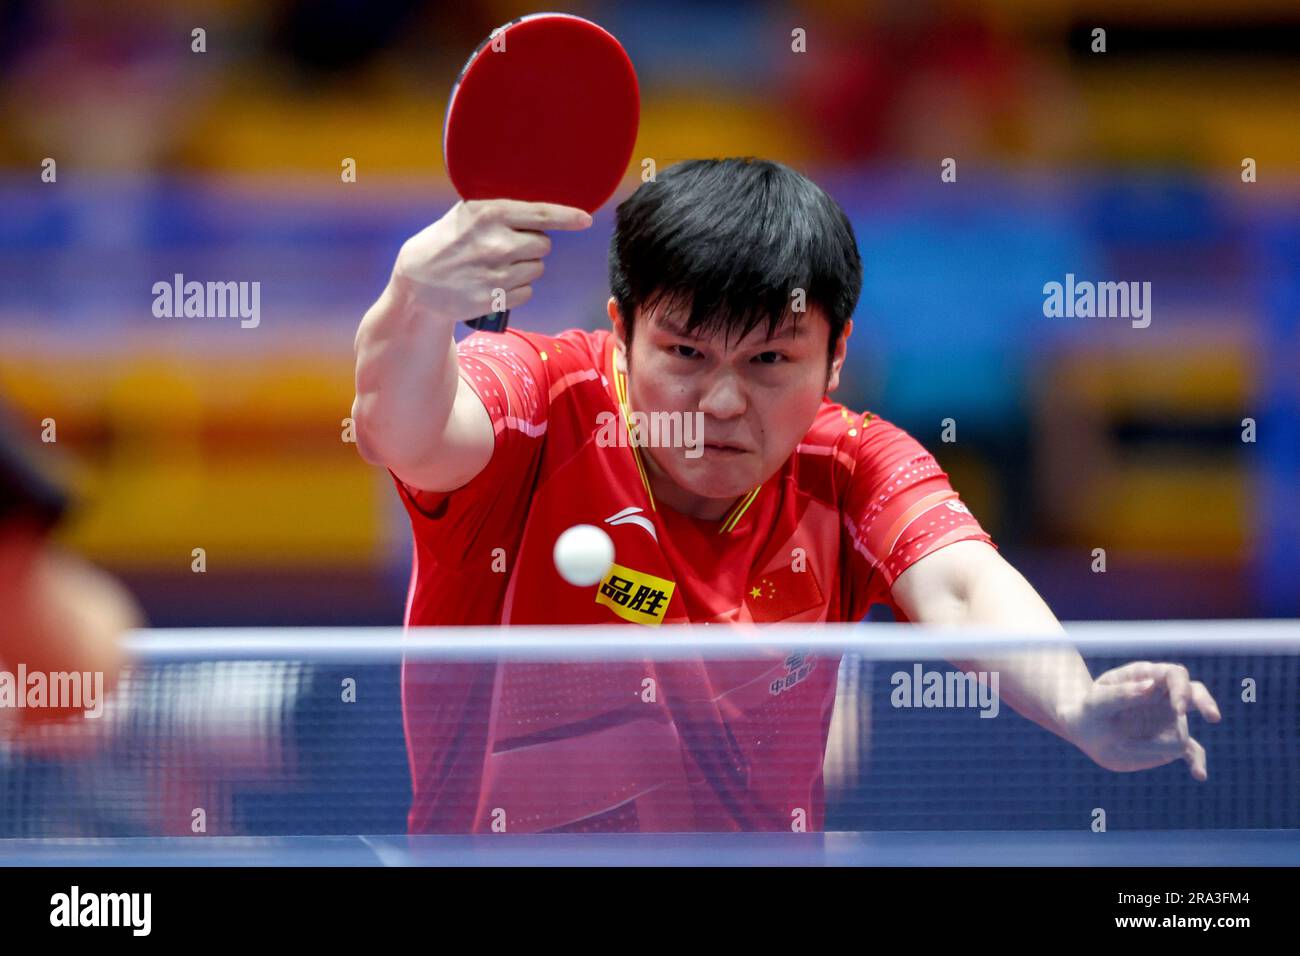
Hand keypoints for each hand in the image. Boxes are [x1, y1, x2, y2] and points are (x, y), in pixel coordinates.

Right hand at [391, 199, 590, 321]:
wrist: (417, 282)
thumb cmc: (446, 241)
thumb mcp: (465, 214)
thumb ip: (499, 210)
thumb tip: (540, 208)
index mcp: (489, 214)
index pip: (541, 215)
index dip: (568, 217)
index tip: (585, 219)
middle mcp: (496, 243)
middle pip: (543, 245)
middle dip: (531, 245)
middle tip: (506, 246)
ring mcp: (496, 273)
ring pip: (537, 269)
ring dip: (526, 268)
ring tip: (497, 265)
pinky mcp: (495, 299)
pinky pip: (527, 292)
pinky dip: (517, 289)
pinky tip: (495, 283)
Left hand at [1058, 662, 1221, 779]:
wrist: (1086, 733)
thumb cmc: (1089, 710)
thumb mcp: (1097, 702)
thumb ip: (1121, 694)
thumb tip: (1149, 687)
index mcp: (1145, 677)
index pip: (1174, 675)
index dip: (1182, 689)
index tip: (1178, 708)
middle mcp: (1162, 696)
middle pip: (1194, 692)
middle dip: (1205, 702)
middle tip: (1212, 717)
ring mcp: (1168, 719)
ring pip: (1184, 728)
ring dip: (1158, 744)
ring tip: (1123, 745)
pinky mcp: (1169, 741)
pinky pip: (1191, 751)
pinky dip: (1197, 762)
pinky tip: (1199, 775)